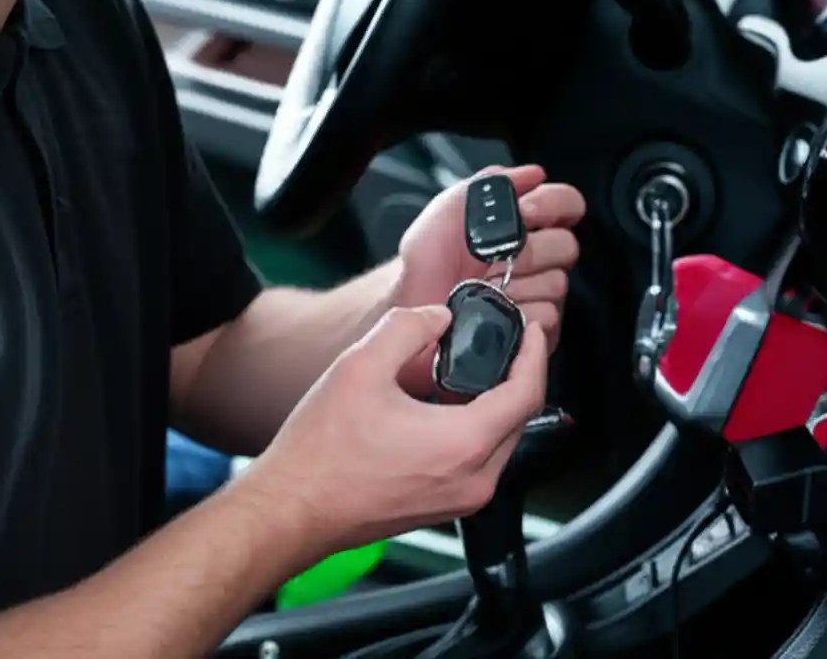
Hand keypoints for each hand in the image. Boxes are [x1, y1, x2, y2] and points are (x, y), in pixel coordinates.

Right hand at [245, 306, 546, 553]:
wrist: (291, 509)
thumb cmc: (321, 453)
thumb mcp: (360, 367)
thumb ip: (408, 328)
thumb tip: (438, 317)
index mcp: (463, 444)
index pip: (528, 393)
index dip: (535, 354)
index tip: (531, 330)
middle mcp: (473, 480)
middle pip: (521, 419)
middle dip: (519, 377)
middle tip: (505, 343)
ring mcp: (460, 500)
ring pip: (502, 442)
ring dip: (497, 405)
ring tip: (476, 370)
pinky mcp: (444, 508)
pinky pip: (480, 462)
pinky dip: (477, 430)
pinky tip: (448, 407)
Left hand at [394, 165, 584, 392]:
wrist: (412, 308)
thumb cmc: (427, 262)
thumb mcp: (448, 210)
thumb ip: (490, 184)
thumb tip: (533, 173)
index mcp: (521, 224)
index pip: (566, 204)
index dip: (554, 204)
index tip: (526, 212)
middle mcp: (536, 258)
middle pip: (567, 246)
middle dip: (531, 251)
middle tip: (496, 259)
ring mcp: (537, 294)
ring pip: (557, 283)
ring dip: (520, 285)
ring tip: (487, 288)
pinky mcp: (534, 329)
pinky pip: (547, 318)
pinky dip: (519, 313)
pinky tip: (494, 310)